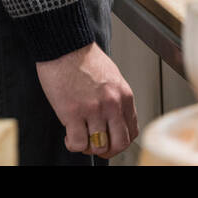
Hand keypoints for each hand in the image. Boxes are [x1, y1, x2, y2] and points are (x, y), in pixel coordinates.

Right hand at [36, 43, 138, 158]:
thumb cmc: (86, 60)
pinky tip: (69, 135)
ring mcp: (93, 109)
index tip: (110, 141)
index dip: (120, 141)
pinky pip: (78, 143)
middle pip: (119, 143)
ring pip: (98, 146)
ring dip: (88, 146)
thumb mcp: (113, 78)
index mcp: (124, 95)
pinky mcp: (73, 112)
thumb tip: (115, 121)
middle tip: (96, 146)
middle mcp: (112, 104)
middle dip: (108, 150)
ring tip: (80, 136)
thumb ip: (117, 100)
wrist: (66, 46)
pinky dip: (73, 144)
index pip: (131, 131)